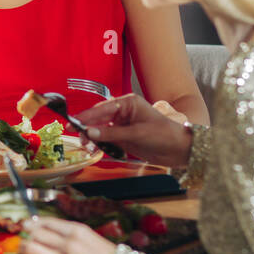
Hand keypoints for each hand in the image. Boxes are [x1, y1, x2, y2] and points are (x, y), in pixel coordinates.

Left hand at [20, 217, 117, 253]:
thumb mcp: (89, 238)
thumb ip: (67, 234)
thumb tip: (41, 228)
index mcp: (77, 231)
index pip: (45, 222)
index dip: (32, 224)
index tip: (26, 226)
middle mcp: (69, 244)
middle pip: (34, 234)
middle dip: (27, 237)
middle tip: (27, 241)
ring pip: (30, 249)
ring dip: (24, 250)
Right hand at [74, 93, 193, 167]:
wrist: (180, 150)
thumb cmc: (164, 134)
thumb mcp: (136, 133)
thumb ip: (111, 133)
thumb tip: (89, 132)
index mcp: (128, 103)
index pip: (101, 109)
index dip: (86, 116)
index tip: (73, 123)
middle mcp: (123, 113)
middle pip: (98, 118)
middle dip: (86, 127)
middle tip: (74, 135)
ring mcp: (123, 125)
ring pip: (101, 129)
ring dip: (92, 137)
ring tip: (86, 146)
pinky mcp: (124, 138)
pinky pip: (107, 139)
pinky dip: (100, 144)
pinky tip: (94, 148)